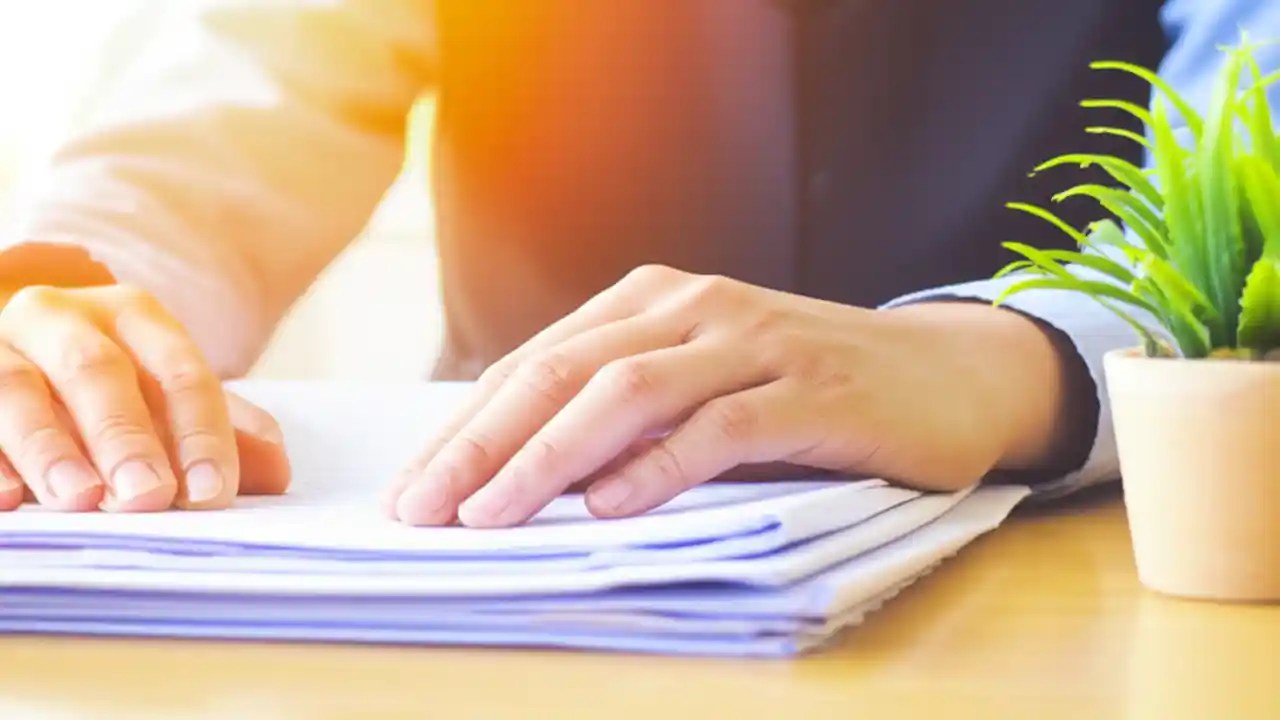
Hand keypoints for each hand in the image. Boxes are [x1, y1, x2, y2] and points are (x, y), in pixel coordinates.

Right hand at [0, 285, 290, 511]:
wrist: (25, 359)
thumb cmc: (113, 392)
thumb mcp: (170, 405)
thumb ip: (223, 434)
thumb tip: (277, 473)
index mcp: (132, 315)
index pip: (179, 372)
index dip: (199, 433)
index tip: (211, 494)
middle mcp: (60, 317)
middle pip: (97, 372)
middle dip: (125, 437)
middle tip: (147, 496)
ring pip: (17, 389)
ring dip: (49, 447)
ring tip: (78, 498)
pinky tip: (6, 500)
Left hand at [386, 265, 1068, 526]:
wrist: (945, 373)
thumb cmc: (805, 388)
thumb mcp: (704, 381)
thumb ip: (625, 408)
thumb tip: (513, 468)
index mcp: (654, 300)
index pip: (536, 363)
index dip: (466, 428)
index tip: (414, 489)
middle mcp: (696, 307)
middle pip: (564, 373)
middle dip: (482, 444)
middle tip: (424, 509)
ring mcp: (756, 344)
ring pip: (629, 392)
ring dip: (549, 458)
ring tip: (492, 516)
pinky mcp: (812, 391)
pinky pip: (720, 428)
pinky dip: (658, 468)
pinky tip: (609, 509)